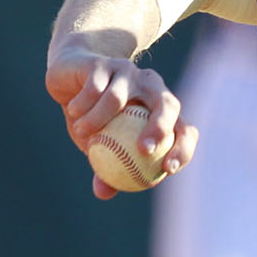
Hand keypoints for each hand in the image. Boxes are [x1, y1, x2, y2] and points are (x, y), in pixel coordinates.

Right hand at [45, 47, 197, 199]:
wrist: (71, 74)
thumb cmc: (92, 114)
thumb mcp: (98, 144)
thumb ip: (105, 167)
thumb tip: (104, 193)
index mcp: (161, 108)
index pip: (185, 129)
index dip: (184, 148)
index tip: (168, 170)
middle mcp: (153, 87)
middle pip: (169, 105)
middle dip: (161, 128)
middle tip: (144, 150)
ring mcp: (130, 72)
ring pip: (119, 98)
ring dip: (98, 120)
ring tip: (84, 134)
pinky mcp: (105, 63)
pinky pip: (94, 89)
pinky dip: (83, 105)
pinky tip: (73, 112)